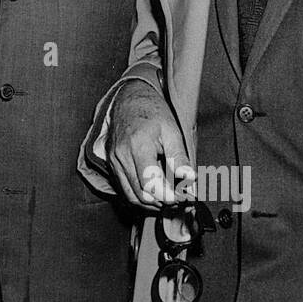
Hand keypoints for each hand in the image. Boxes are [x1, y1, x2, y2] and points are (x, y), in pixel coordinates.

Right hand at [105, 81, 190, 210]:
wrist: (129, 100)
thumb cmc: (152, 112)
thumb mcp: (172, 130)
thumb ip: (180, 157)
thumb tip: (190, 179)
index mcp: (138, 146)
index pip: (151, 183)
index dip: (168, 195)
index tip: (183, 196)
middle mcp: (121, 156)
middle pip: (141, 194)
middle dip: (162, 201)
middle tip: (180, 198)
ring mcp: (114, 161)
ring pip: (131, 196)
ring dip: (151, 202)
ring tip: (169, 197)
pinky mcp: (112, 164)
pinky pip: (125, 189)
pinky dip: (141, 195)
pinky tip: (155, 191)